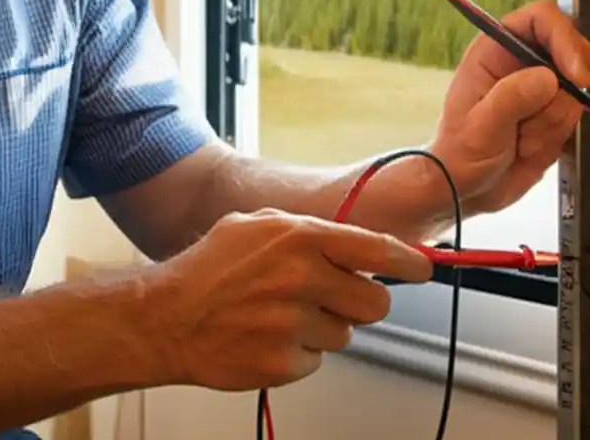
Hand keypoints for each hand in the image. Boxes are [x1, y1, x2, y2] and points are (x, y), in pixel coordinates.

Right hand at [145, 208, 431, 390]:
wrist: (166, 318)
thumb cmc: (209, 270)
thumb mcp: (256, 226)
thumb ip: (308, 230)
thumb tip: (360, 241)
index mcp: (299, 238)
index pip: (378, 250)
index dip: (409, 262)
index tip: (422, 267)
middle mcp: (301, 278)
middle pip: (374, 303)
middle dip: (357, 302)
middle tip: (328, 298)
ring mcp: (294, 324)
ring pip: (344, 334)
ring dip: (321, 328)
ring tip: (279, 316)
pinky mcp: (285, 362)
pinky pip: (317, 360)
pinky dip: (297, 353)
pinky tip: (266, 336)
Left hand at [429, 0, 589, 214]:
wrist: (466, 189)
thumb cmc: (459, 155)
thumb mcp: (480, 128)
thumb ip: (511, 99)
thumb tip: (548, 78)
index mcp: (495, 50)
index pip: (542, 18)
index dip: (566, 38)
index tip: (578, 75)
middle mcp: (522, 62)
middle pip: (572, 53)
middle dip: (563, 94)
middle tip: (534, 124)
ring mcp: (541, 88)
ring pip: (576, 93)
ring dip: (551, 125)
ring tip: (517, 141)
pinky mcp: (554, 112)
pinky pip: (576, 118)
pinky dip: (556, 138)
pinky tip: (527, 149)